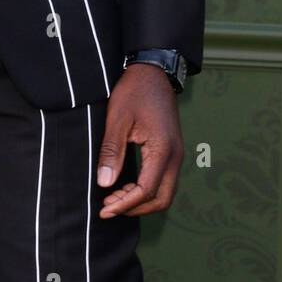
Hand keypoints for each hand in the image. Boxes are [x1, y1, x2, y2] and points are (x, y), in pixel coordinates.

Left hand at [96, 62, 182, 217]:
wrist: (154, 72)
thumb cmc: (134, 91)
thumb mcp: (117, 118)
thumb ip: (112, 151)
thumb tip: (105, 183)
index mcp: (163, 149)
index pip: (146, 190)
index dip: (124, 204)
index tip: (104, 209)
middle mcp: (175, 156)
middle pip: (162, 199)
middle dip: (135, 208)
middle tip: (108, 207)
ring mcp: (176, 154)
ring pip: (165, 192)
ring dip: (141, 201)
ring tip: (114, 198)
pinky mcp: (172, 151)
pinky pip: (164, 180)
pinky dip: (146, 190)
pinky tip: (126, 186)